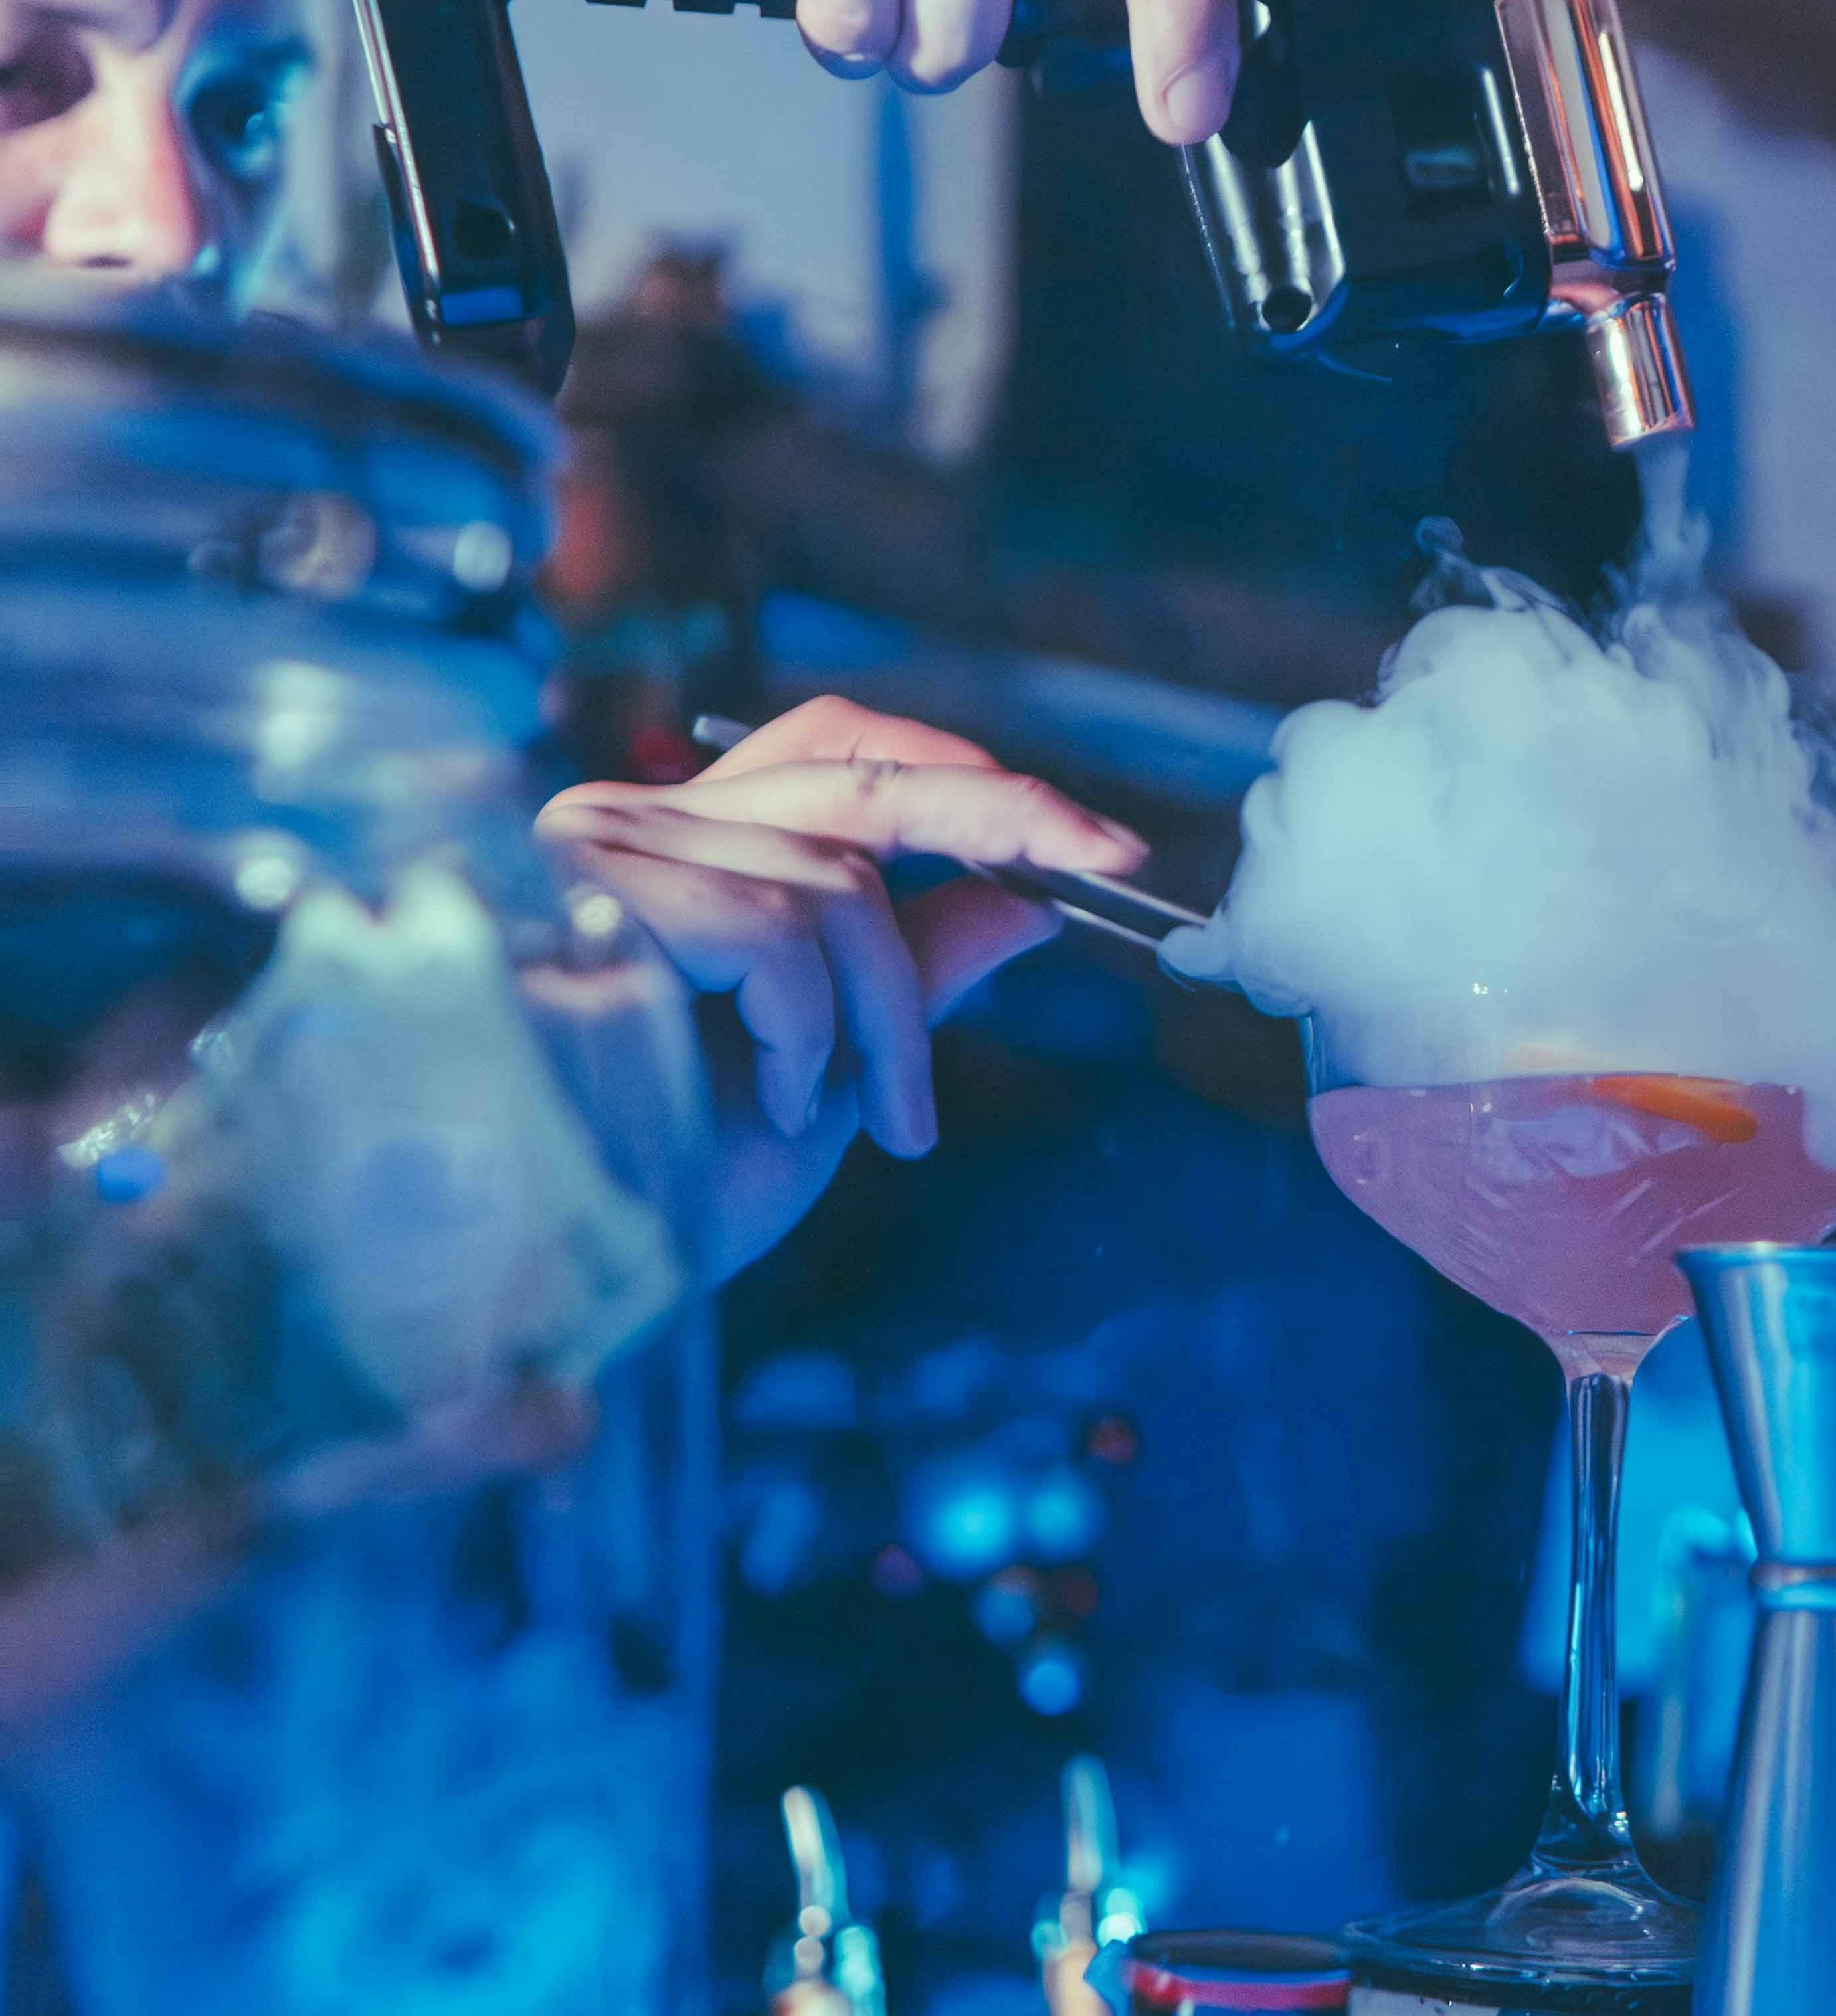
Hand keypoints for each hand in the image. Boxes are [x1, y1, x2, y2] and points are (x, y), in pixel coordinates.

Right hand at [538, 695, 1147, 1275]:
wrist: (544, 1264)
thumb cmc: (666, 1175)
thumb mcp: (833, 1066)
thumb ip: (913, 967)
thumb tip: (1029, 899)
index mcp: (681, 846)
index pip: (834, 751)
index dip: (963, 777)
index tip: (1090, 839)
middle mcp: (631, 822)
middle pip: (855, 777)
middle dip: (1001, 816)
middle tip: (1111, 866)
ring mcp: (604, 851)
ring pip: (836, 888)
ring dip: (892, 1022)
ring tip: (887, 1118)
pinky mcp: (598, 897)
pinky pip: (777, 939)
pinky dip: (811, 1034)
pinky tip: (783, 1107)